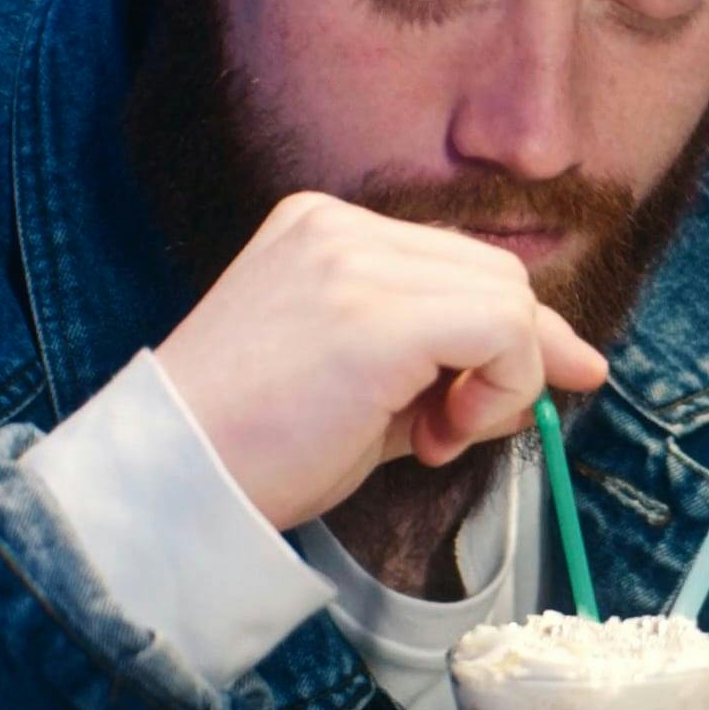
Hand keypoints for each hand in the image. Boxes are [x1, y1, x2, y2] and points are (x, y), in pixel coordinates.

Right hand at [152, 191, 608, 531]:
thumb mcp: (358, 393)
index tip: (532, 387)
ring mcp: (354, 261)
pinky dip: (502, 385)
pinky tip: (443, 434)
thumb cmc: (250, 450)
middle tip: (465, 430)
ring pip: (507, 296)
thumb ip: (439, 372)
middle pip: (492, 269)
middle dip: (517, 353)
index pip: (454, 261)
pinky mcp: (376, 314)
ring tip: (436, 436)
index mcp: (322, 229)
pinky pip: (502, 329)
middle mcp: (339, 228)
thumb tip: (539, 377)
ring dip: (503, 377)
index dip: (509, 328)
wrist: (169, 481)